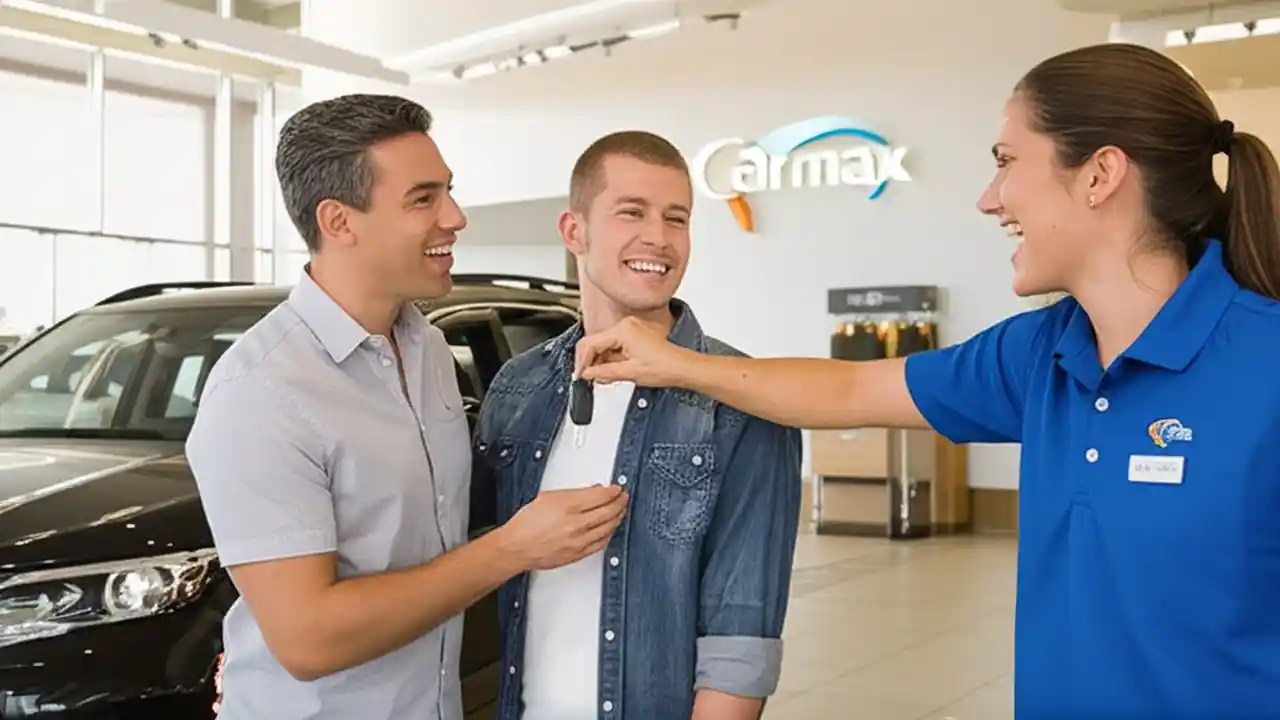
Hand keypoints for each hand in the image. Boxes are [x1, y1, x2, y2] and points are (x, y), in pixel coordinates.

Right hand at [500, 485, 627, 571]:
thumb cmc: (527, 523)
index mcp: (567, 505)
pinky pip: (602, 542)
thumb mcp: (548, 497)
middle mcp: (575, 523)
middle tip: (623, 497)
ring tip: (620, 510)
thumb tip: (593, 491)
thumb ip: (574, 493)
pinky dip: (610, 533)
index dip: (614, 491)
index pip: (601, 495)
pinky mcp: (578, 553)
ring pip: (609, 527)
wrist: (516, 547)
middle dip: (620, 502)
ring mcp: (578, 540)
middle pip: (609, 511)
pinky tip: (611, 528)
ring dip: (618, 517)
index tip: (617, 488)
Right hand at [574, 316, 690, 385]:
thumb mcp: (629, 372)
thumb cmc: (665, 367)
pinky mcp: (636, 335)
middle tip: (587, 377)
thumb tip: (588, 373)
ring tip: (601, 376)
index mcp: (623, 330)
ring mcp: (632, 328)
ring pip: (605, 344)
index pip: (591, 343)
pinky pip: (616, 344)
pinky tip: (611, 370)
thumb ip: (604, 372)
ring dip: (601, 360)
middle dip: (591, 360)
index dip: (582, 361)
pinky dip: (611, 357)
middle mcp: (627, 324)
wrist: (683, 367)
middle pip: (597, 342)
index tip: (579, 374)